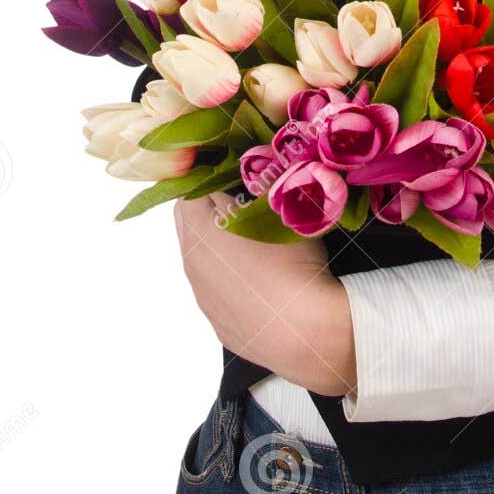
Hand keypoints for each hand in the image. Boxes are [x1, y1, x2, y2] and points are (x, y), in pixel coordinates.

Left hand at [173, 191, 355, 396]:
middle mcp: (192, 262)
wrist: (304, 333)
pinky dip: (231, 278)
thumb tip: (257, 160)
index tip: (231, 171)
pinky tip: (260, 279)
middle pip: (188, 221)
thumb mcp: (282, 208)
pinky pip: (217, 289)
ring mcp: (203, 295)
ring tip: (255, 240)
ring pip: (203, 257)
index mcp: (199, 229)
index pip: (189, 187)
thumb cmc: (293, 265)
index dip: (211, 175)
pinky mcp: (218, 321)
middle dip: (209, 205)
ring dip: (220, 243)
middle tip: (242, 198)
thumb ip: (263, 178)